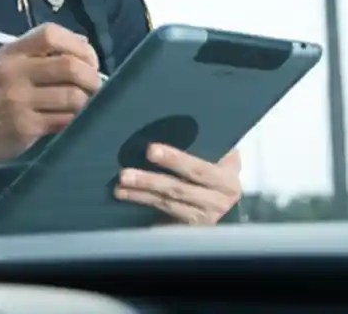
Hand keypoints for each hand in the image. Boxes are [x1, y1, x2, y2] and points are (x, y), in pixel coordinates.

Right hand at [0, 23, 101, 168]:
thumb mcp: (7, 67)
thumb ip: (40, 55)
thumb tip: (85, 46)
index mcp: (12, 52)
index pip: (51, 34)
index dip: (79, 45)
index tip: (89, 61)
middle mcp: (14, 72)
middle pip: (69, 66)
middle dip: (92, 77)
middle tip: (95, 88)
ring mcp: (19, 100)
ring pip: (72, 96)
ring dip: (88, 102)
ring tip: (86, 106)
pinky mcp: (25, 127)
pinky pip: (65, 120)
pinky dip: (77, 120)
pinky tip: (73, 121)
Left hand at [115, 145, 241, 224]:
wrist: (225, 198)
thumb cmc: (218, 167)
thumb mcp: (222, 156)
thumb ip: (208, 143)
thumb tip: (178, 117)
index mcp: (227, 179)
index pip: (198, 169)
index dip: (175, 160)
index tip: (151, 150)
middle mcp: (218, 201)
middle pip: (179, 190)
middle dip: (150, 181)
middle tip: (125, 173)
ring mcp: (203, 217)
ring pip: (167, 203)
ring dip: (140, 194)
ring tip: (120, 185)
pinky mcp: (189, 228)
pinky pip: (162, 216)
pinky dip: (142, 205)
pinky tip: (126, 197)